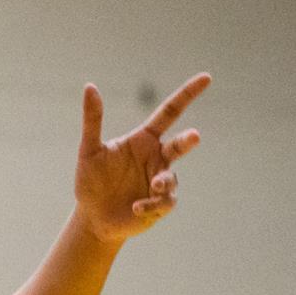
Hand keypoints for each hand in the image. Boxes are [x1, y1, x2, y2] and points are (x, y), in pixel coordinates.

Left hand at [72, 73, 210, 244]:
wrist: (93, 217)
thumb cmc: (90, 181)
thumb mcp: (89, 150)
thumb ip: (93, 120)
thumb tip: (90, 87)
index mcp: (144, 140)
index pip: (170, 112)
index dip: (187, 94)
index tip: (206, 77)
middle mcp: (157, 158)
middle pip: (179, 145)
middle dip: (188, 141)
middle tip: (194, 136)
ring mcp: (161, 181)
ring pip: (171, 178)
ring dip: (162, 182)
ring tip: (153, 186)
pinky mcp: (161, 205)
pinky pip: (164, 202)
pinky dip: (151, 204)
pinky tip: (136, 207)